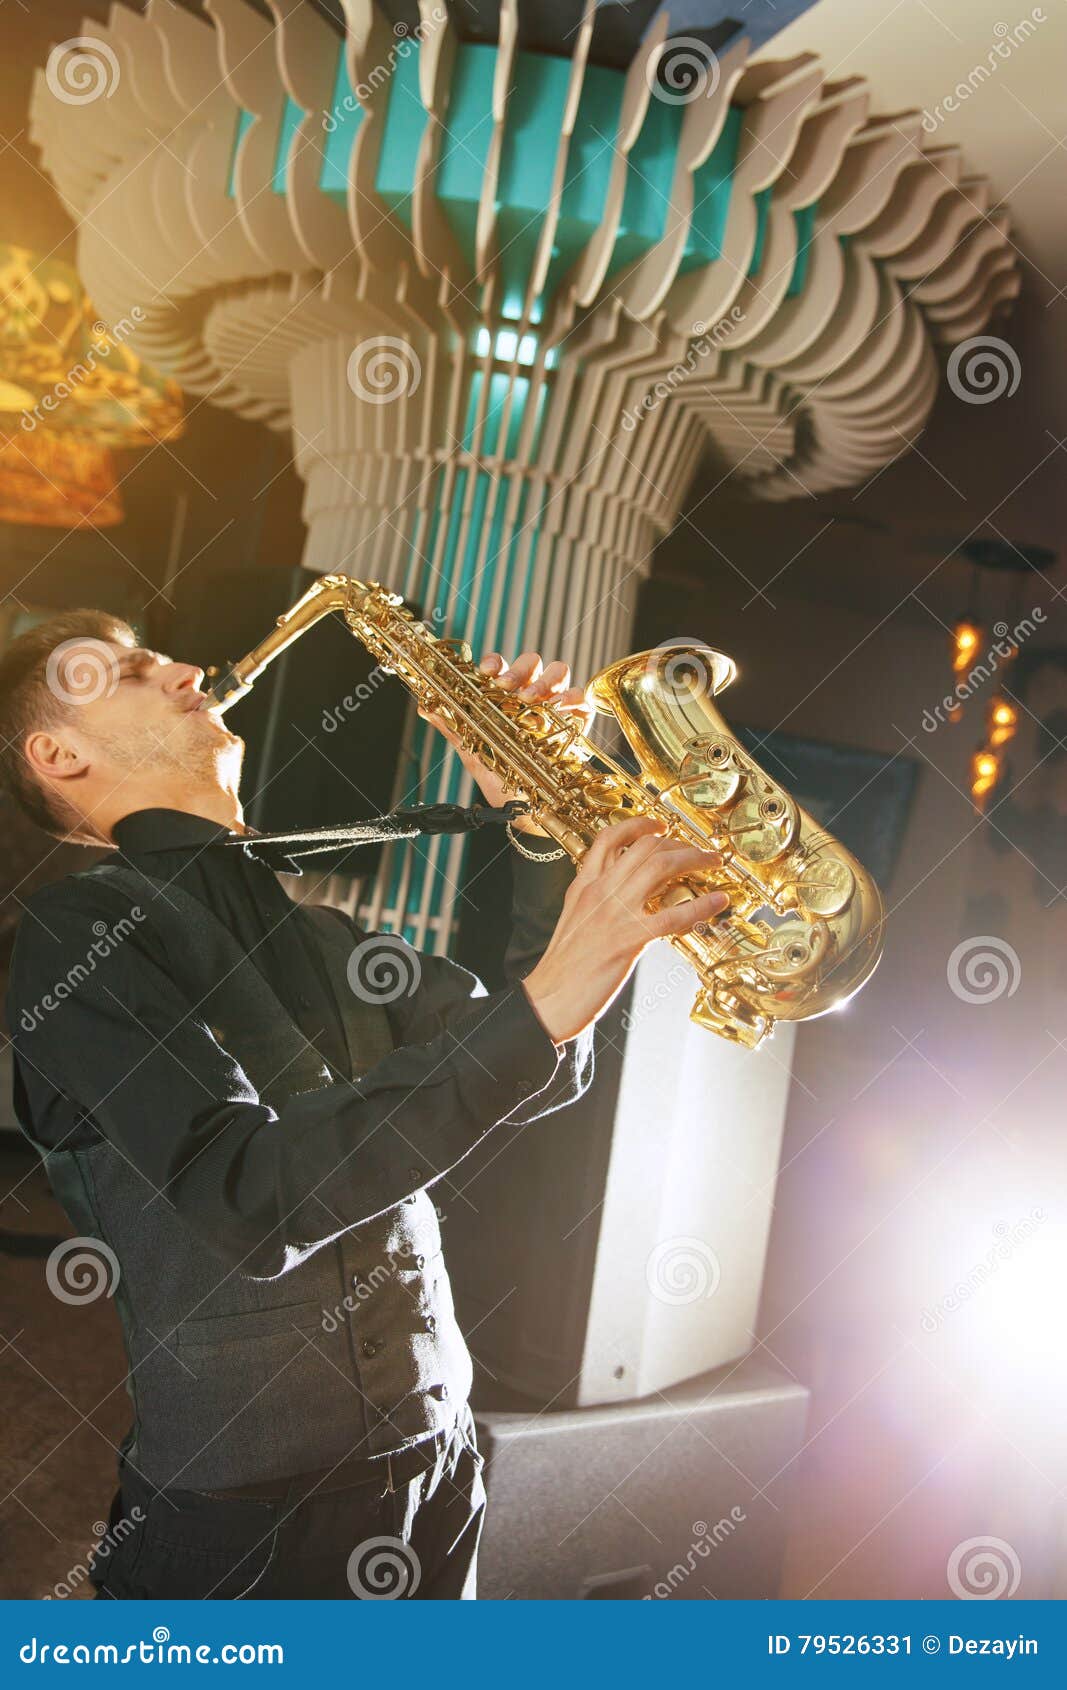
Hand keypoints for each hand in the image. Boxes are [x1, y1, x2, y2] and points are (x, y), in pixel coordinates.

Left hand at [418, 650, 593, 835]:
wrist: (529, 811)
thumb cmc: (503, 779)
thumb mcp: (475, 753)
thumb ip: (453, 727)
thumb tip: (424, 706)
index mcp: (504, 697)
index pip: (500, 667)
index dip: (494, 663)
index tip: (487, 672)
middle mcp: (530, 695)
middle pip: (531, 662)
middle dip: (521, 670)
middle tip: (510, 689)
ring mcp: (555, 705)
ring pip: (558, 672)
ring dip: (546, 681)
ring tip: (536, 701)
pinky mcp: (578, 720)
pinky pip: (581, 698)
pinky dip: (574, 698)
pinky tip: (564, 709)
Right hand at [521, 815, 729, 1042]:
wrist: (547, 997)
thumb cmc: (563, 966)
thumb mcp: (574, 919)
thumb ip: (597, 900)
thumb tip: (625, 893)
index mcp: (584, 885)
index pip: (610, 838)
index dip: (639, 825)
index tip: (660, 824)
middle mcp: (600, 891)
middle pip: (645, 847)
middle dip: (680, 842)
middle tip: (700, 850)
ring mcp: (616, 913)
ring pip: (661, 867)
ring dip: (694, 860)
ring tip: (712, 862)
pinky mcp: (630, 939)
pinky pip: (674, 915)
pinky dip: (702, 905)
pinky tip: (718, 901)